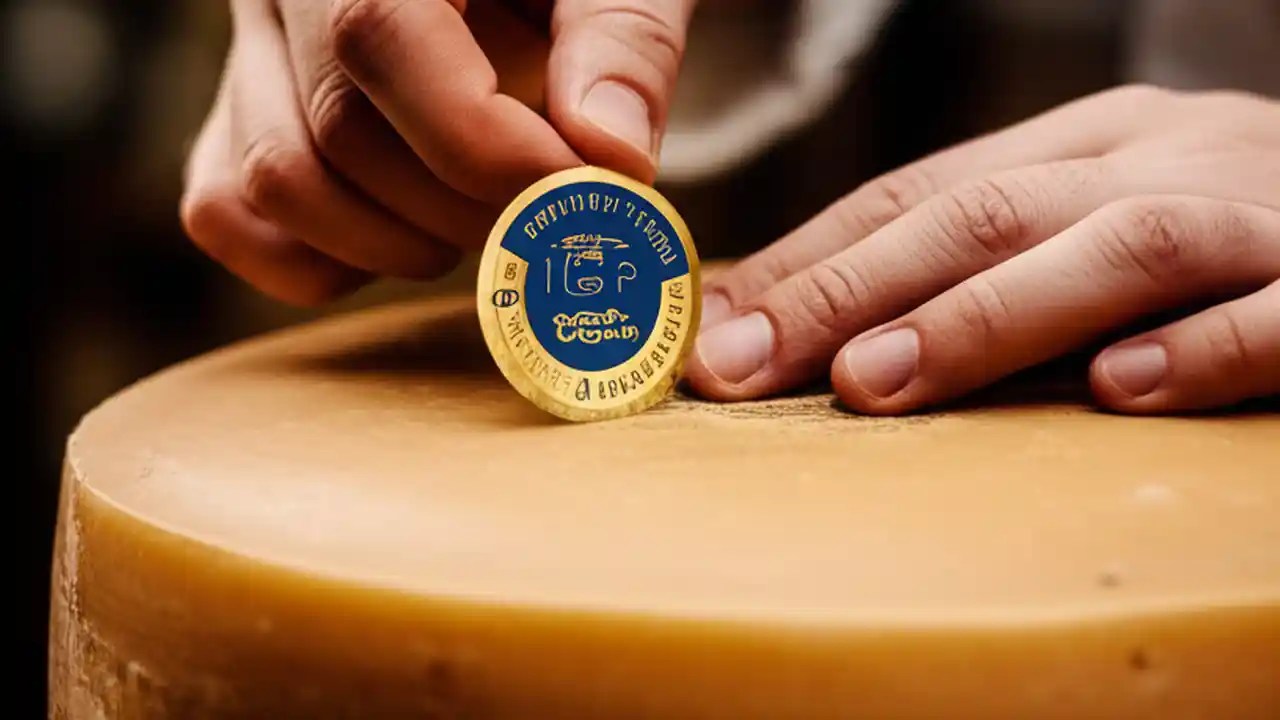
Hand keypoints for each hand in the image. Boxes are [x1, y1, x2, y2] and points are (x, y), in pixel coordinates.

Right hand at [181, 0, 694, 304]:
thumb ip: (623, 44)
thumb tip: (612, 158)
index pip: (377, 34)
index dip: (485, 143)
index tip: (581, 194)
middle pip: (336, 131)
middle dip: (466, 207)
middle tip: (552, 215)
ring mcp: (245, 61)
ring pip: (276, 184)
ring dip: (403, 243)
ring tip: (490, 219)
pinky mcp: (231, 127)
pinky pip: (232, 217)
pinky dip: (331, 262)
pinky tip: (417, 238)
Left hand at [689, 85, 1279, 413]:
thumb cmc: (1224, 241)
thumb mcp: (1091, 224)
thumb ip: (984, 264)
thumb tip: (818, 332)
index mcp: (1090, 144)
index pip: (923, 192)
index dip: (813, 258)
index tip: (717, 330)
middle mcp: (1161, 160)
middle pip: (986, 212)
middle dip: (852, 288)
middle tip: (747, 363)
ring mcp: (1256, 215)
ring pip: (1114, 248)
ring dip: (982, 318)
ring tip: (874, 384)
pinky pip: (1275, 315)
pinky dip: (1196, 349)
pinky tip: (1113, 389)